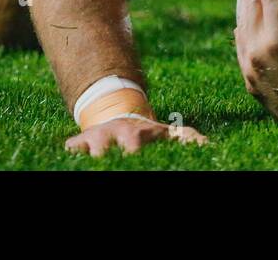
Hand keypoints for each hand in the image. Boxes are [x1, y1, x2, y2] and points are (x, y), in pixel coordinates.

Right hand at [65, 116, 207, 156]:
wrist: (119, 113)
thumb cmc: (147, 132)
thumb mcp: (167, 132)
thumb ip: (187, 138)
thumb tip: (208, 146)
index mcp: (136, 134)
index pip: (134, 145)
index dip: (133, 154)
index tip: (135, 159)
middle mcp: (113, 133)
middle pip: (104, 149)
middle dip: (107, 159)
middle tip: (116, 162)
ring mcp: (93, 137)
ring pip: (85, 150)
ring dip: (92, 159)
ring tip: (99, 163)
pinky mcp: (77, 141)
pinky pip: (69, 149)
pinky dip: (71, 154)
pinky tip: (76, 163)